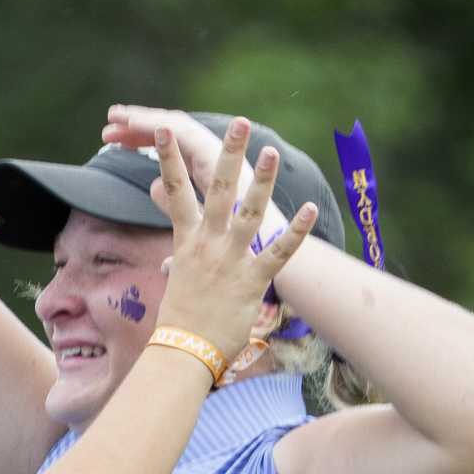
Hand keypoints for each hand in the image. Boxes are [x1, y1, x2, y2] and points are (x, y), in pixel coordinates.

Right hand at [119, 116, 316, 358]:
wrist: (185, 350)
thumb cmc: (180, 319)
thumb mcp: (176, 283)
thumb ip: (173, 262)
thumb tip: (164, 260)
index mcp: (186, 240)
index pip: (174, 191)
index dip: (168, 158)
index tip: (163, 129)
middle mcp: (207, 243)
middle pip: (217, 189)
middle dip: (228, 154)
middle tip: (239, 123)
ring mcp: (230, 260)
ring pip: (248, 212)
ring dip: (262, 181)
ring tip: (272, 151)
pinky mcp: (253, 280)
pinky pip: (278, 252)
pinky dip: (295, 231)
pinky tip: (310, 209)